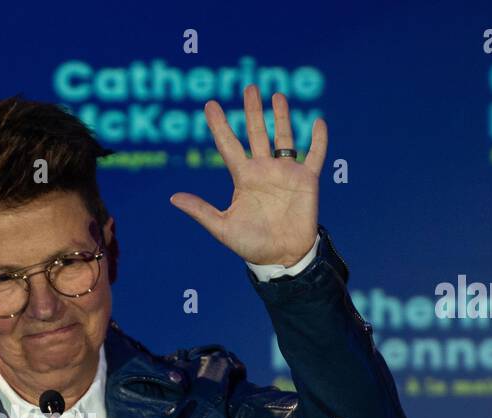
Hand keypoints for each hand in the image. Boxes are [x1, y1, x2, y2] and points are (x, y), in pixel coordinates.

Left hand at [169, 84, 325, 266]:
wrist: (282, 257)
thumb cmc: (251, 245)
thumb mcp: (222, 227)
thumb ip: (201, 211)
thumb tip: (173, 198)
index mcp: (243, 178)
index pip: (228, 145)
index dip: (219, 125)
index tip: (209, 105)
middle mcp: (263, 170)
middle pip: (256, 133)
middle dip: (252, 110)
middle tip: (248, 87)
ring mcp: (286, 172)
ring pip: (283, 136)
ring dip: (281, 116)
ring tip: (276, 95)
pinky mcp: (307, 179)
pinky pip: (314, 154)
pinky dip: (318, 139)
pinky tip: (318, 122)